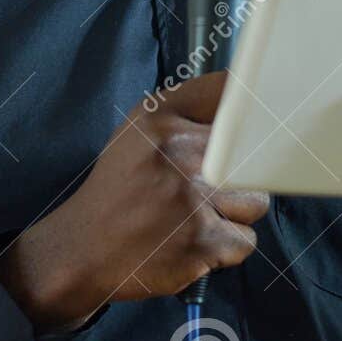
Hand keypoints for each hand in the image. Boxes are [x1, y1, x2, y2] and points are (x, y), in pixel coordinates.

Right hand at [0, 71, 269, 331]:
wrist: (85, 248)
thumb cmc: (118, 191)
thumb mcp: (136, 134)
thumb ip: (184, 111)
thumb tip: (243, 95)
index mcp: (160, 120)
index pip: (230, 92)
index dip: (252, 106)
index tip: (256, 118)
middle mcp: (178, 152)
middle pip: (253, 154)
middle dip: (237, 174)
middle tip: (207, 189)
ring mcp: (193, 197)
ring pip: (256, 199)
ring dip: (235, 213)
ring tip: (198, 217)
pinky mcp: (203, 240)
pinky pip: (246, 239)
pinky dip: (226, 248)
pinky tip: (196, 242)